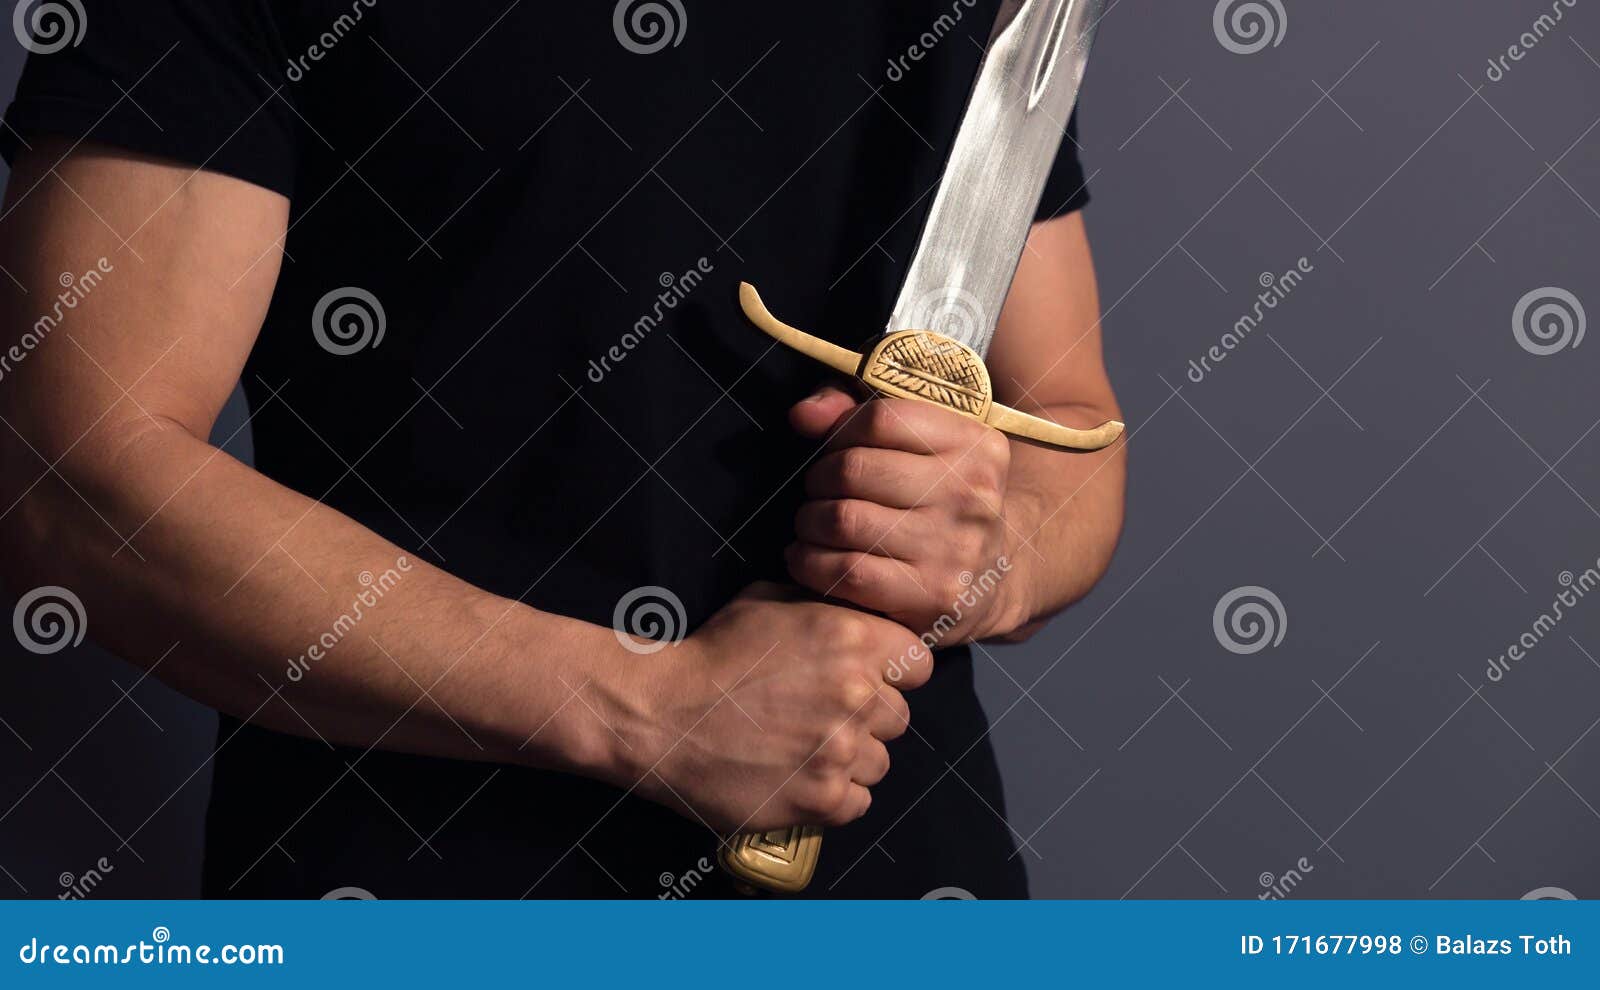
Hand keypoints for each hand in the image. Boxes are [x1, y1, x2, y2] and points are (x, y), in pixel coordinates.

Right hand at [630, 583, 929, 832]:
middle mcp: (858, 695)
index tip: (867, 679)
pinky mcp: (821, 799)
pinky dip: (833, 795)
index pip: (918, 665)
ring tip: (804, 748)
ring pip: (879, 762)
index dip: (893, 673)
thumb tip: (860, 612)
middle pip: (899, 717)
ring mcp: (841, 751)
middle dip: (868, 717)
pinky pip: (857, 803)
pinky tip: (798, 776)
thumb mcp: (771, 601)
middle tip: (823, 715)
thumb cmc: (713, 653)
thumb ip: (827, 606)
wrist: (661, 714)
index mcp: (853, 639)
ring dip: (850, 758)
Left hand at [786, 385, 1026, 641]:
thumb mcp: (921, 447)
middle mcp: (972, 493)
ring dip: (809, 522)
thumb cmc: (938, 502)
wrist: (988, 582)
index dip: (838, 432)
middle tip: (817, 493)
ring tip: (812, 525)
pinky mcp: (933, 595)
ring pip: (843, 520)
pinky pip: (846, 571)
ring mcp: (955, 547)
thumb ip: (858, 414)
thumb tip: (803, 414)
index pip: (880, 419)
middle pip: (854, 468)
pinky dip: (810, 563)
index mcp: (975, 445)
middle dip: (818, 480)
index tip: (833, 450)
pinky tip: (809, 558)